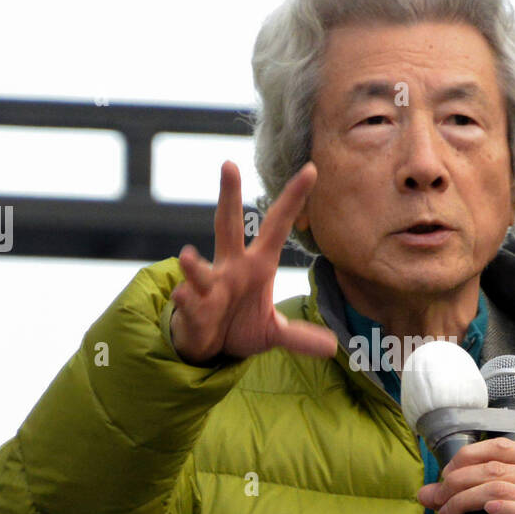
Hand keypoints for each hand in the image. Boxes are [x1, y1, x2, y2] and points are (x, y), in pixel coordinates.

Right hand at [170, 161, 338, 364]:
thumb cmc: (240, 326)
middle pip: (229, 226)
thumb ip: (300, 337)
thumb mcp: (274, 332)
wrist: (209, 346)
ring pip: (200, 269)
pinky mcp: (194, 308)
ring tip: (185, 255)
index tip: (311, 170)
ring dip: (193, 265)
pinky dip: (186, 300)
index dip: (293, 200)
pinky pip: (189, 302)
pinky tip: (182, 295)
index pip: (277, 226)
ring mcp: (210, 286)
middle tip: (228, 165)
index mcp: (258, 265)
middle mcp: (232, 267)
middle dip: (228, 197)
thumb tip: (332, 348)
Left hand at [417, 437, 514, 513]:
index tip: (446, 475)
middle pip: (494, 469)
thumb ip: (470, 488)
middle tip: (439, 497)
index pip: (499, 447)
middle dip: (457, 482)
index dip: (466, 457)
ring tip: (448, 512)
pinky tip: (487, 510)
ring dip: (465, 500)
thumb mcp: (505, 497)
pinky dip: (503, 509)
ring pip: (499, 489)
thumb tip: (425, 493)